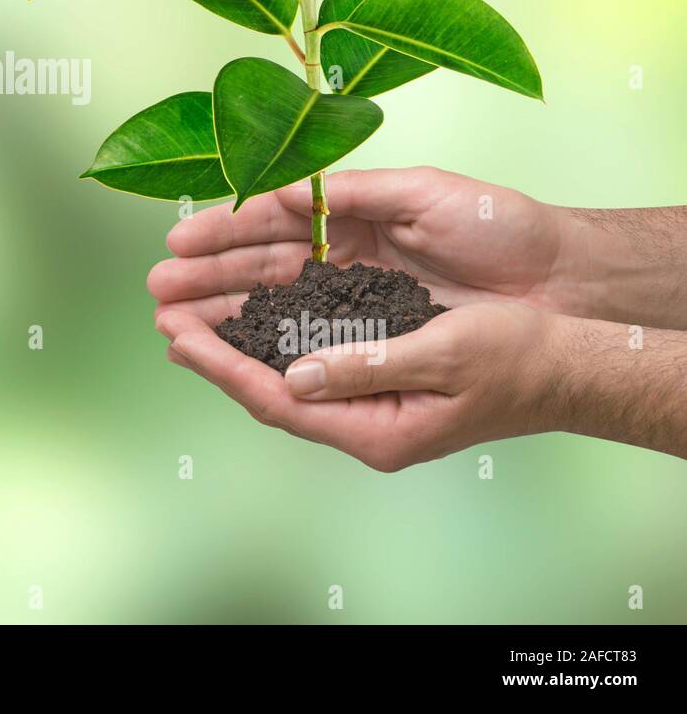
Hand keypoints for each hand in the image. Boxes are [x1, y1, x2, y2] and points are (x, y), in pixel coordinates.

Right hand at [148, 166, 581, 316]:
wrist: (560, 278)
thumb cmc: (498, 226)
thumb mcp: (422, 192)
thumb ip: (350, 193)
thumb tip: (277, 194)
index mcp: (350, 218)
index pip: (271, 225)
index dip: (223, 234)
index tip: (178, 242)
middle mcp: (344, 261)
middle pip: (260, 271)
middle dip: (206, 280)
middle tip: (158, 291)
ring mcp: (355, 303)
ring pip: (275, 310)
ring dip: (224, 315)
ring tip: (175, 322)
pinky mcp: (374, 341)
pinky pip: (311, 343)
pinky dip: (268, 347)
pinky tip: (229, 349)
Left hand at [155, 301, 560, 470]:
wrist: (568, 361)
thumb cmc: (517, 359)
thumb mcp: (443, 357)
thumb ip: (367, 368)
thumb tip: (296, 377)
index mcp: (376, 428)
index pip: (278, 401)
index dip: (222, 366)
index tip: (176, 335)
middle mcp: (362, 416)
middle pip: (268, 384)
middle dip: (213, 347)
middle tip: (162, 311)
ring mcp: (367, 392)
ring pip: (283, 363)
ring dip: (236, 331)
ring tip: (187, 303)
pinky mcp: (376, 365)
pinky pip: (311, 348)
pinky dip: (274, 324)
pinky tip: (248, 303)